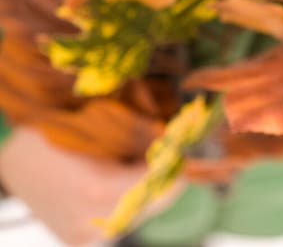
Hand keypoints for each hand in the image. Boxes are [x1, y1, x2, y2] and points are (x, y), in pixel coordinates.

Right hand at [0, 124, 185, 245]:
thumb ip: (131, 135)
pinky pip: (119, 223)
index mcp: (99, 191)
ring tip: (153, 164)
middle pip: (153, 203)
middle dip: (166, 178)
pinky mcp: (78, 243)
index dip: (175, 163)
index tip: (185, 145)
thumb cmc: (48, 132)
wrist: (5, 156)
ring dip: (150, 192)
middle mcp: (94, 223)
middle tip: (176, 155)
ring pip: (137, 214)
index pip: (159, 184)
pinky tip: (126, 181)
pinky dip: (129, 203)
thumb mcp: (91, 127)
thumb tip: (170, 134)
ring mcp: (85, 238)